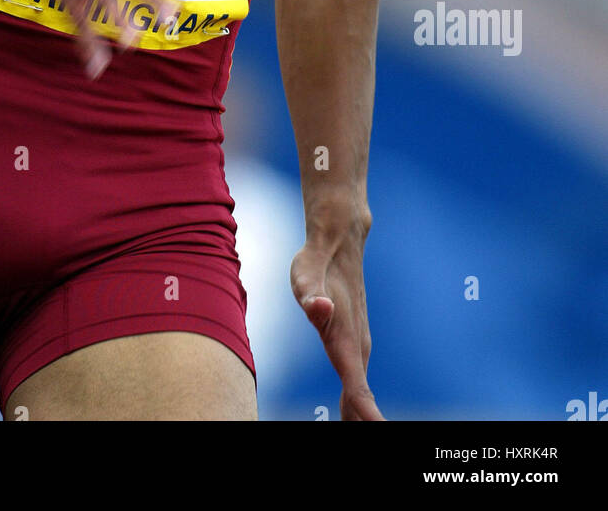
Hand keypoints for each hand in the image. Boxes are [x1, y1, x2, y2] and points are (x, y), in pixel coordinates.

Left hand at [291, 233, 384, 420]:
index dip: (366, 415)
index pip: (358, 388)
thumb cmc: (316, 261)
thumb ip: (310, 293)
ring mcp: (357, 345)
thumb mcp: (304, 275)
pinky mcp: (352, 341)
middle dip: (362, 423)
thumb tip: (320, 306)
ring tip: (353, 430)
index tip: (377, 431)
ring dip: (360, 417)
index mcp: (345, 340)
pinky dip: (357, 404)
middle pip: (360, 399)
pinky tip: (350, 415)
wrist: (338, 243)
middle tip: (351, 436)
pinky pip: (356, 382)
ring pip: (359, 392)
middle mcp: (356, 347)